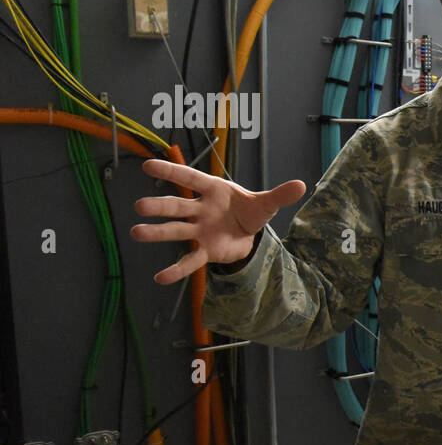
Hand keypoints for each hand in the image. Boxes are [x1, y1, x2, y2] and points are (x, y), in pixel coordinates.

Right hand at [130, 159, 305, 284]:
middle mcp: (200, 210)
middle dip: (160, 207)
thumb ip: (280, 195)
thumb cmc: (249, 211)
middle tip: (140, 206)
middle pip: (177, 206)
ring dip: (157, 233)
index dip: (171, 171)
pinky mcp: (205, 250)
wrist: (248, 233)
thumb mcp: (266, 205)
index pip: (190, 178)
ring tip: (136, 233)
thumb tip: (303, 185)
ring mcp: (199, 230)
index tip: (147, 166)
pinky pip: (189, 260)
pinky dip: (176, 270)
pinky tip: (160, 278)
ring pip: (176, 231)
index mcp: (213, 191)